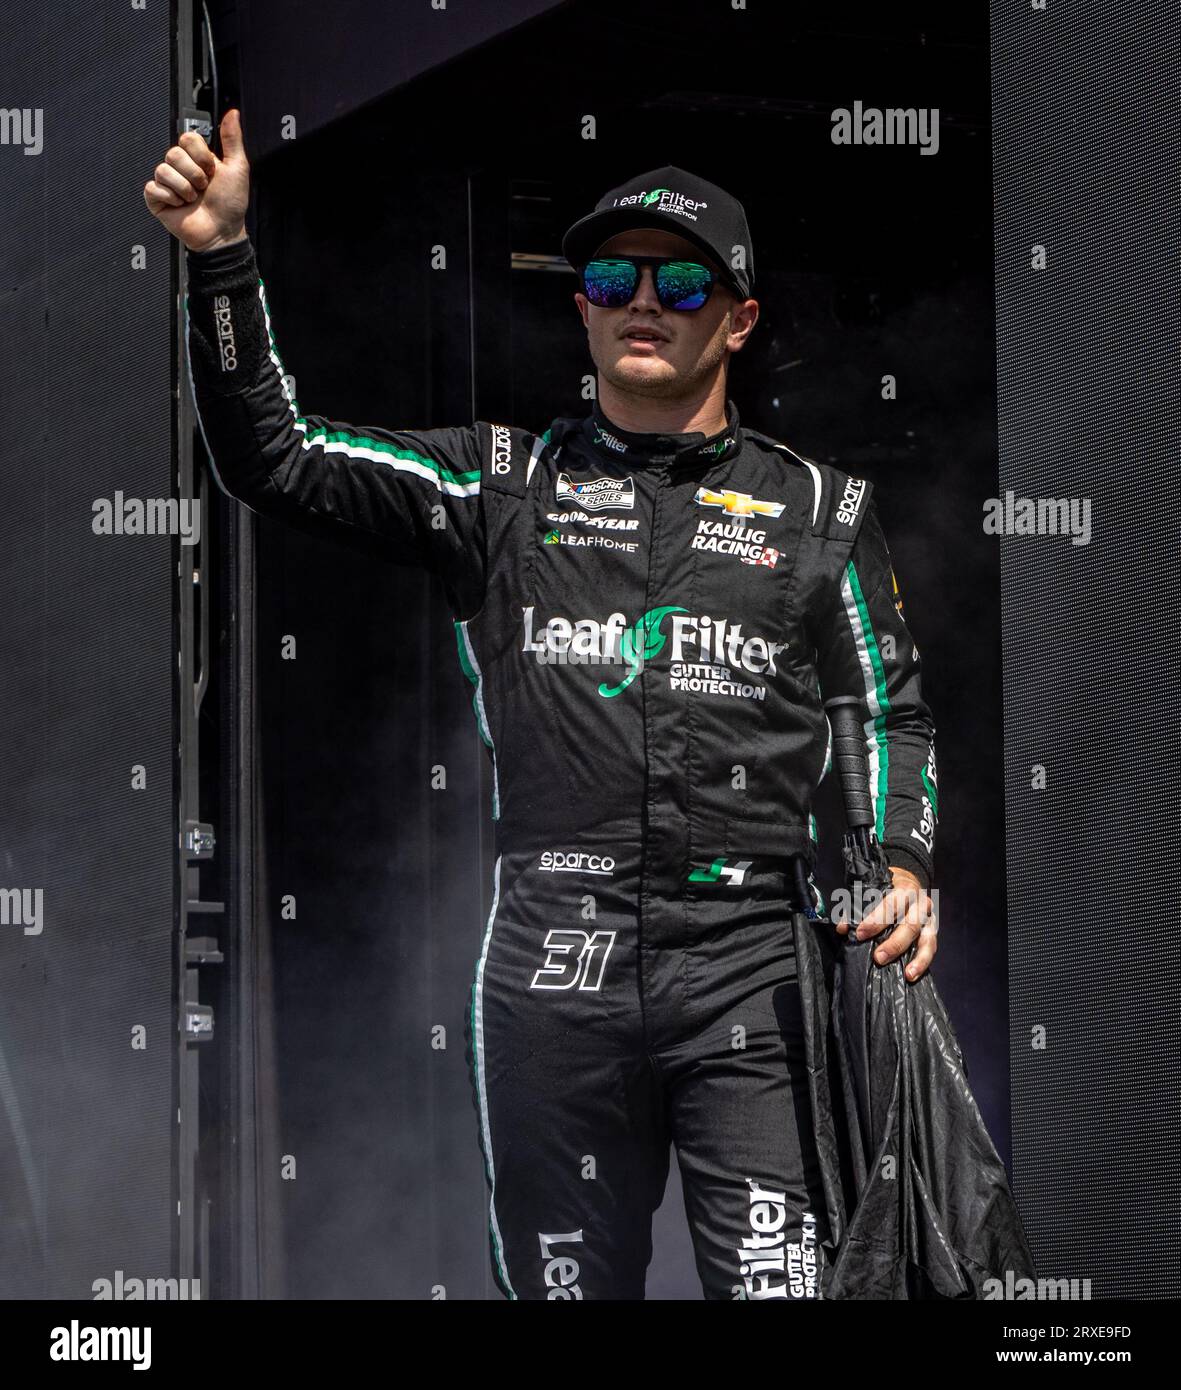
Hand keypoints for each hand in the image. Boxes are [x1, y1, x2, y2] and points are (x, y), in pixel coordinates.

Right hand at [143, 108, 249, 251]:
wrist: (223, 233)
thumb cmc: (231, 204)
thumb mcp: (238, 168)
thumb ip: (232, 139)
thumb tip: (233, 113)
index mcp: (197, 158)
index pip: (186, 138)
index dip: (199, 155)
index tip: (211, 170)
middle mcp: (180, 168)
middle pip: (173, 153)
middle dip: (194, 174)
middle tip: (203, 188)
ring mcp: (167, 183)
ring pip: (163, 169)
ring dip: (184, 188)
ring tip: (194, 198)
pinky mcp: (157, 199)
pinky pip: (153, 187)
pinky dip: (170, 197)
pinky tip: (180, 205)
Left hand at [835, 866, 937, 981]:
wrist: (910, 881)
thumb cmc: (887, 889)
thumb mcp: (872, 891)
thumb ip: (855, 908)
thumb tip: (843, 928)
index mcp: (903, 891)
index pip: (890, 906)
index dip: (875, 921)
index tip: (860, 934)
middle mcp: (920, 904)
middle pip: (911, 925)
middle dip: (895, 943)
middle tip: (878, 958)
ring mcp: (929, 919)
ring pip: (927, 939)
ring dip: (918, 958)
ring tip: (907, 973)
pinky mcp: (933, 931)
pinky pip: (931, 948)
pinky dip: (923, 962)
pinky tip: (912, 974)